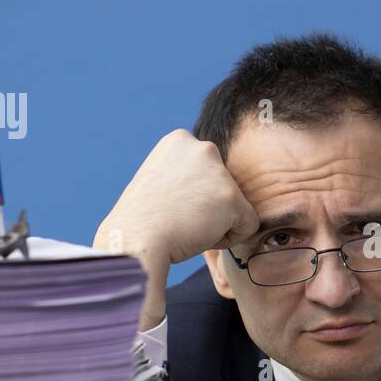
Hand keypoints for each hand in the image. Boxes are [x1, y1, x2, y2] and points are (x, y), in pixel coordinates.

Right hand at [93, 129, 258, 328]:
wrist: (134, 240)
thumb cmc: (142, 221)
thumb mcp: (161, 181)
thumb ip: (187, 177)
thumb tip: (209, 191)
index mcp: (181, 140)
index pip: (207, 175)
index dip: (190, 198)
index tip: (168, 205)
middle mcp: (203, 148)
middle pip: (223, 188)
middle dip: (206, 208)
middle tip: (177, 217)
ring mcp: (218, 172)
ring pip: (234, 208)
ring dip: (215, 223)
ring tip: (185, 226)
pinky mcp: (231, 198)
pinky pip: (247, 227)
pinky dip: (227, 239)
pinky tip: (198, 235)